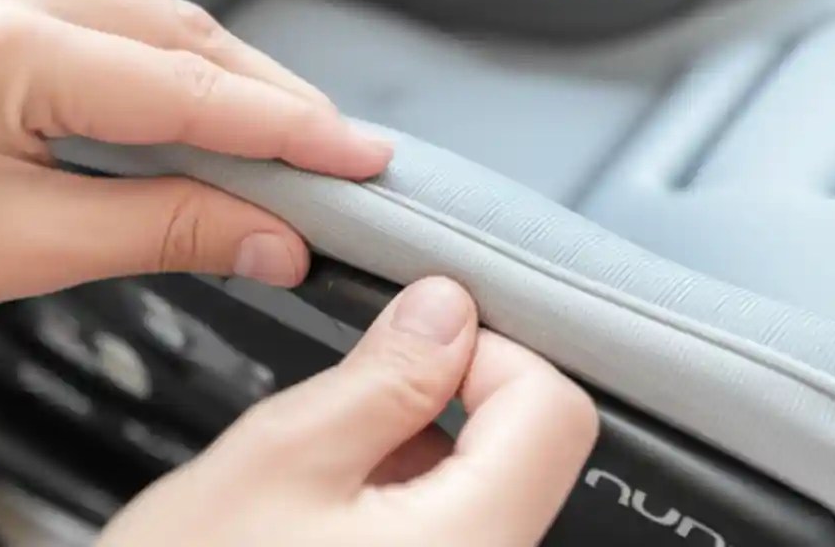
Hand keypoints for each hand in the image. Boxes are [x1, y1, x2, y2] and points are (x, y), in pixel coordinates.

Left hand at [0, 0, 390, 317]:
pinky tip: (177, 83)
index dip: (288, 127)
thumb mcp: (23, 248)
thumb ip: (163, 228)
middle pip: (182, 33)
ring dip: (215, 66)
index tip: (359, 156)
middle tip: (333, 153)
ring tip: (268, 130)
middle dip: (267, 96)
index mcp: (7, 46)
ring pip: (149, 8)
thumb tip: (268, 234)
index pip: (189, 87)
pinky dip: (154, 44)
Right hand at [98, 278, 599, 546]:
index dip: (484, 354)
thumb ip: (382, 378)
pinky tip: (323, 523)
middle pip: (521, 452)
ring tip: (316, 487)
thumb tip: (445, 311)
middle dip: (436, 408)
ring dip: (408, 460)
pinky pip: (446, 534)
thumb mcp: (279, 458)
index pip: (554, 410)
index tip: (412, 350)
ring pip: (477, 492)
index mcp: (470, 545)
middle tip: (342, 419)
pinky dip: (396, 507)